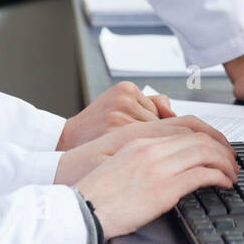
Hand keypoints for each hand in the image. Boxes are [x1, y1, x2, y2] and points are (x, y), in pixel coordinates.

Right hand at [53, 115, 229, 186]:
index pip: (185, 125)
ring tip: (231, 172)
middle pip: (200, 137)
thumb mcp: (118, 160)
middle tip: (232, 159)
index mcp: (141, 139)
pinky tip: (223, 183)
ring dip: (225, 162)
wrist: (81, 207)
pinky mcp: (164, 188)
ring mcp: (159, 166)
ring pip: (206, 152)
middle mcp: (152, 148)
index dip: (208, 133)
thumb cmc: (95, 190)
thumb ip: (143, 152)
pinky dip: (219, 176)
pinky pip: (202, 174)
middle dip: (222, 147)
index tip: (218, 144)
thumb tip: (163, 158)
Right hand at [56, 81, 175, 150]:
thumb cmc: (99, 124)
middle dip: (151, 136)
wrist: (70, 137)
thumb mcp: (122, 104)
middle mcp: (124, 99)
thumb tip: (173, 112)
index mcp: (127, 89)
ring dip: (144, 145)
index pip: (159, 109)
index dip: (155, 126)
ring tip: (125, 146)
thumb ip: (152, 103)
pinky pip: (139, 145)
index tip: (147, 133)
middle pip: (157, 122)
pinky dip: (136, 152)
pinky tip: (125, 153)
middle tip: (134, 142)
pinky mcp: (114, 134)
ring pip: (151, 135)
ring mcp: (119, 116)